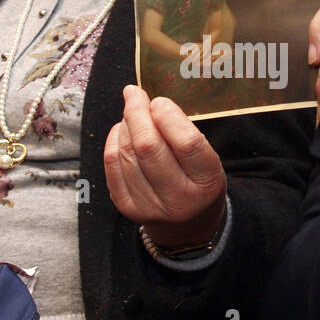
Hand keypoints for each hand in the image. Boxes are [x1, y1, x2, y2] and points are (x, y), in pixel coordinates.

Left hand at [104, 85, 226, 248]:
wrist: (188, 226)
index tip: (160, 101)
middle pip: (148, 146)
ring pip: (126, 152)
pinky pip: (112, 163)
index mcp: (206, 182)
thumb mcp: (207, 159)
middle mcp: (178, 198)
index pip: (186, 142)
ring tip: (132, 113)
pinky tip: (122, 131)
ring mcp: (149, 206)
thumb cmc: (198, 182)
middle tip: (134, 94)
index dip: (168, 115)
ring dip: (125, 124)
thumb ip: (184, 133)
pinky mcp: (126, 207)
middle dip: (137, 113)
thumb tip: (149, 102)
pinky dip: (114, 140)